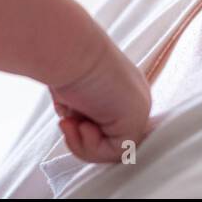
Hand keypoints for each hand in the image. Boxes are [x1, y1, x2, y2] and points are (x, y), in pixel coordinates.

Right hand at [49, 38, 151, 163]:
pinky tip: (81, 125)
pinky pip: (114, 153)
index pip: (108, 124)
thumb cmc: (64, 63)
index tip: (65, 118)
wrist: (68, 49)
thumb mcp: (71, 92)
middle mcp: (133, 97)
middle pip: (110, 137)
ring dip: (83, 143)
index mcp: (122, 87)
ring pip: (111, 148)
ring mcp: (137, 108)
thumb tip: (75, 126)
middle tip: (66, 123)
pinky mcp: (135, 121)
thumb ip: (80, 110)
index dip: (83, 130)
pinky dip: (90, 147)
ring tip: (71, 123)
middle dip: (81, 136)